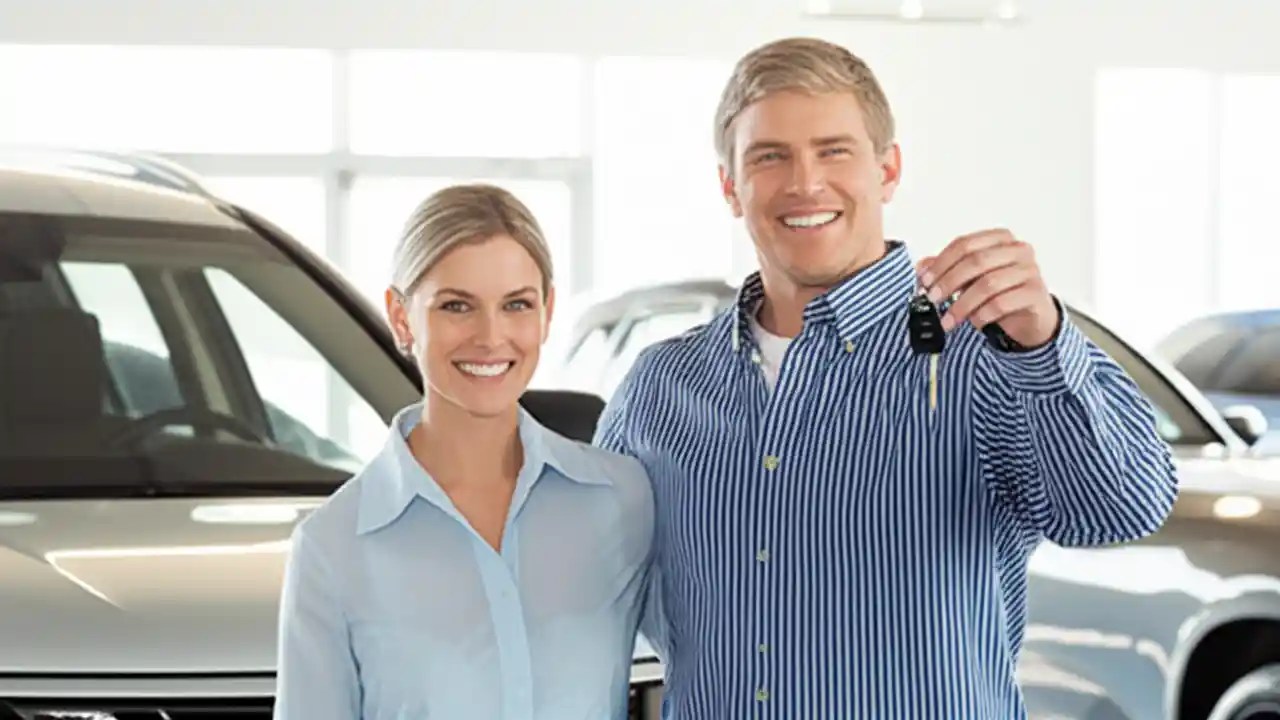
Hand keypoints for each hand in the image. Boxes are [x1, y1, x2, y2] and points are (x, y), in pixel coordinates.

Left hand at [916, 229, 1059, 348]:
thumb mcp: (971, 279)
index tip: (925, 281)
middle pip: (976, 261)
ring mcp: (1030, 271)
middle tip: (932, 300)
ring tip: (948, 319)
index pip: (965, 244)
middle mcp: (1018, 250)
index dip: (941, 263)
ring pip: (988, 284)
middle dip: (949, 282)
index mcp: (1000, 239)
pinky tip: (974, 322)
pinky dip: (982, 315)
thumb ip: (948, 270)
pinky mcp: (1036, 294)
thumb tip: (921, 268)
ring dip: (962, 304)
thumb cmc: (1002, 292)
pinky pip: (1002, 304)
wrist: (1033, 317)